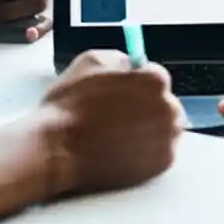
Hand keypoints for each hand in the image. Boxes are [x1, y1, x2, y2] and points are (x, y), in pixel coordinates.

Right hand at [41, 51, 185, 195]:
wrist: (55, 149)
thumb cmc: (68, 106)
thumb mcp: (90, 62)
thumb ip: (119, 59)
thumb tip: (131, 64)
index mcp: (154, 81)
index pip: (157, 77)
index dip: (139, 84)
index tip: (127, 92)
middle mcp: (168, 108)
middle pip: (165, 104)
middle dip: (148, 107)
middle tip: (122, 116)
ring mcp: (166, 138)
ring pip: (166, 128)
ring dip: (151, 129)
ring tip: (121, 134)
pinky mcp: (161, 163)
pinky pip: (161, 152)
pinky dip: (147, 152)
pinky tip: (124, 149)